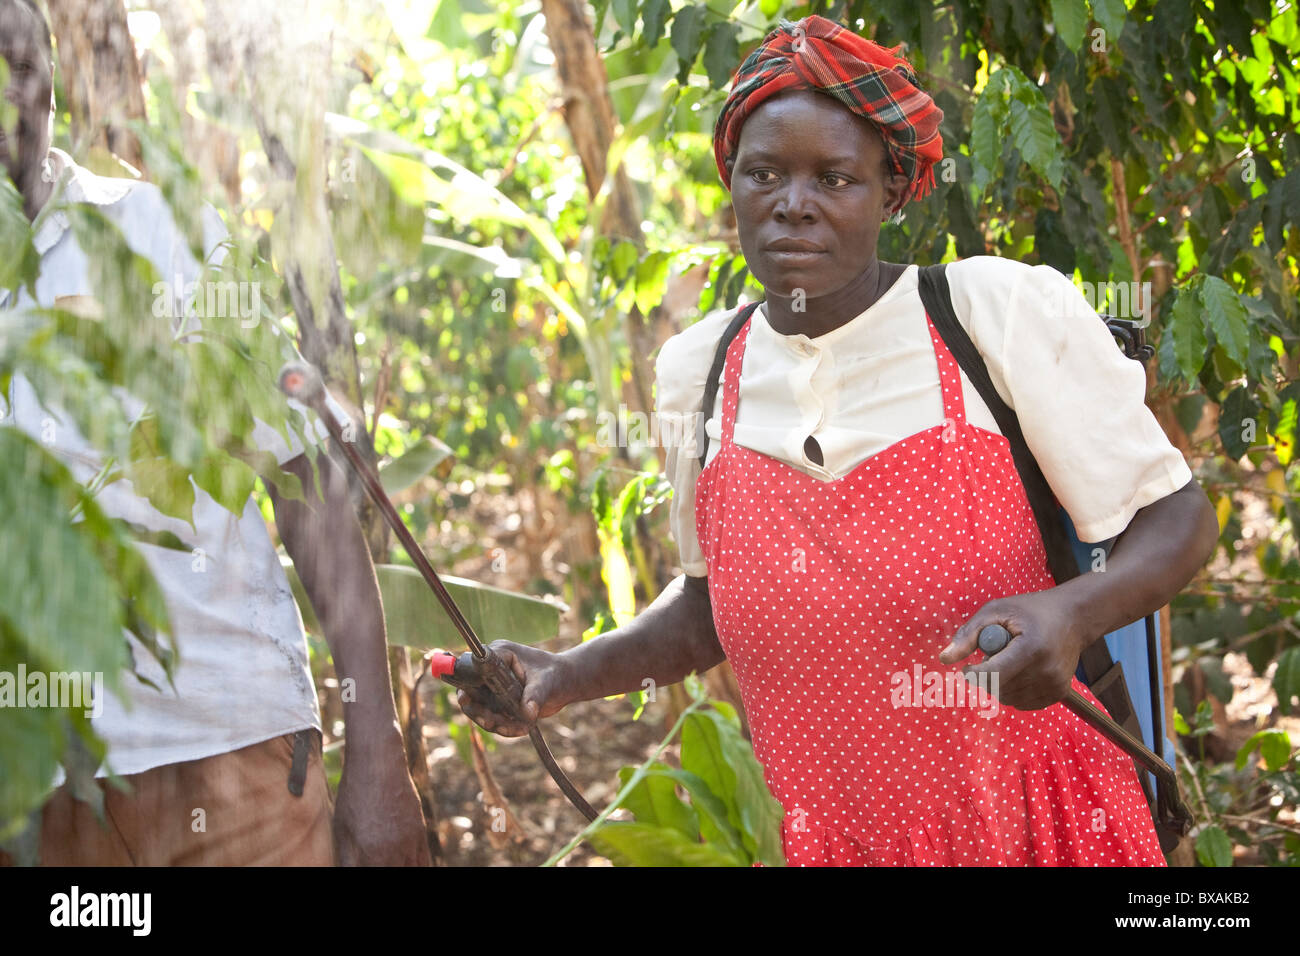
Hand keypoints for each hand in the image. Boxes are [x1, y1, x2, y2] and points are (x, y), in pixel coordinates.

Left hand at [333, 730, 430, 865]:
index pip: (375, 878)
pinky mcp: (420, 831)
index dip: (371, 875)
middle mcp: (395, 852)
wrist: (380, 763)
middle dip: (388, 872)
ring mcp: (411, 842)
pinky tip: (409, 867)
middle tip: (380, 867)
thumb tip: (350, 870)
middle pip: (399, 874)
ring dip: (404, 871)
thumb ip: (349, 861)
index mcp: (372, 855)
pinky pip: (423, 861)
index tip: (367, 869)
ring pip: (414, 871)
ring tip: (393, 866)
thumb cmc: (354, 795)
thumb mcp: (343, 830)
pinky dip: (418, 868)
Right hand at [456, 640, 571, 737]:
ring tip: (517, 729)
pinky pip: (491, 717)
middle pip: (469, 691)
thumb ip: (536, 696)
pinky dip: (503, 727)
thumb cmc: (556, 675)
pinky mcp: (497, 701)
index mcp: (501, 654)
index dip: (467, 683)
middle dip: (478, 711)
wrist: (565, 683)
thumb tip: (528, 713)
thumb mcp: (547, 683)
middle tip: (491, 723)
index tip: (467, 700)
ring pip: (479, 708)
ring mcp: (492, 686)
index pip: (475, 667)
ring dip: (493, 723)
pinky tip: (521, 730)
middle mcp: (491, 670)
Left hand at [938, 588, 1088, 710]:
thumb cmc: (1030, 610)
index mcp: (1031, 649)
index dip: (973, 675)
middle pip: (997, 689)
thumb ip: (968, 634)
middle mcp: (1046, 671)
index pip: (992, 676)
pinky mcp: (1059, 694)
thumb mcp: (996, 610)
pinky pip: (1022, 703)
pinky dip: (1014, 690)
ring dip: (1000, 684)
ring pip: (1008, 698)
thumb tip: (944, 658)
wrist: (1074, 618)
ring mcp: (1055, 685)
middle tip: (995, 655)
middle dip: (987, 676)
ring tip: (1010, 661)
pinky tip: (1021, 672)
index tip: (969, 667)